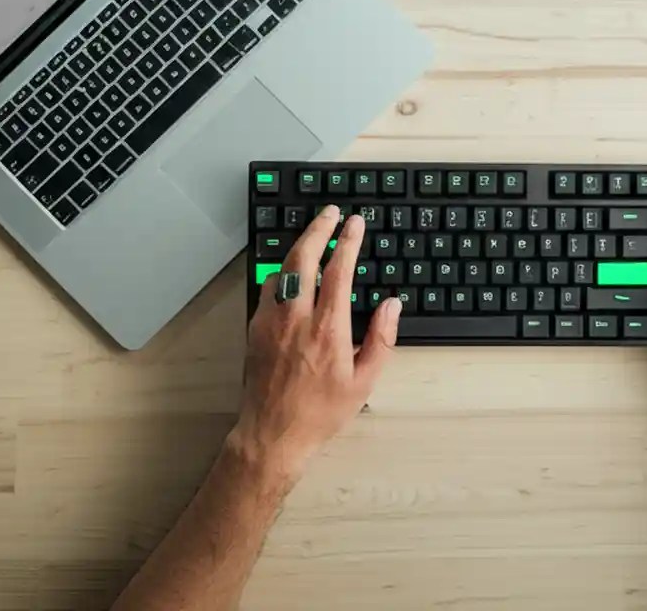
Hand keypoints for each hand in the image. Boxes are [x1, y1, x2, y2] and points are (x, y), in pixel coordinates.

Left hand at [234, 205, 401, 481]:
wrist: (272, 434)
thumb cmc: (320, 412)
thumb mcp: (364, 382)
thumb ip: (381, 339)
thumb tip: (392, 305)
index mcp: (328, 329)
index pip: (339, 270)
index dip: (348, 241)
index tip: (355, 223)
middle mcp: (296, 318)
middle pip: (304, 257)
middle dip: (318, 228)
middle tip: (330, 213)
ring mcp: (270, 321)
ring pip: (282, 269)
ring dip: (299, 247)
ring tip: (313, 236)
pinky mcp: (255, 329)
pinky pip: (269, 288)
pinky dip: (283, 271)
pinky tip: (291, 272)